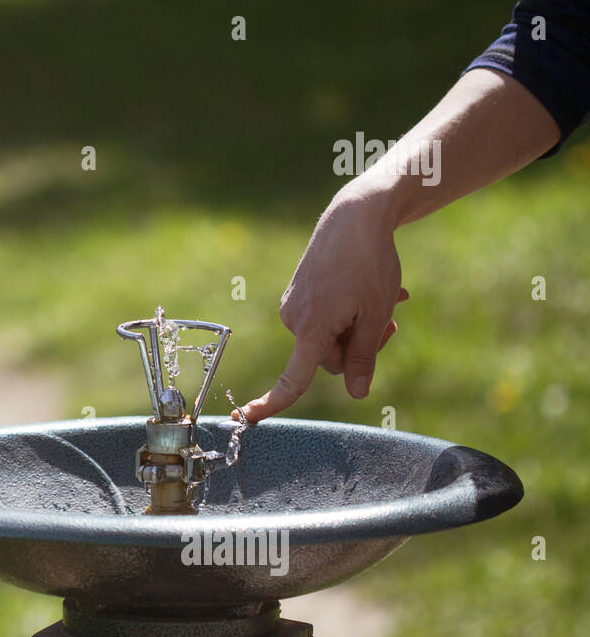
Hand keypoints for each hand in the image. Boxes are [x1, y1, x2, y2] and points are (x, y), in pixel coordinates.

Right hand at [236, 187, 407, 422]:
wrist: (353, 216)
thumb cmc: (369, 264)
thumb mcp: (376, 314)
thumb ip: (365, 357)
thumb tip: (356, 393)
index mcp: (312, 329)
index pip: (293, 378)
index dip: (272, 403)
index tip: (245, 420)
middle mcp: (294, 320)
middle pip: (328, 358)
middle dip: (358, 347)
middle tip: (390, 323)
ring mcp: (293, 306)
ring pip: (329, 338)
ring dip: (357, 327)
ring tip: (387, 299)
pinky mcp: (297, 294)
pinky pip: (323, 319)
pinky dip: (347, 313)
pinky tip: (371, 292)